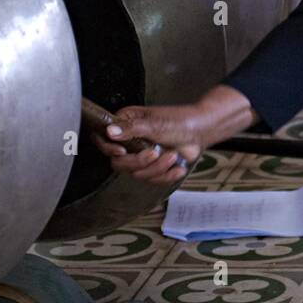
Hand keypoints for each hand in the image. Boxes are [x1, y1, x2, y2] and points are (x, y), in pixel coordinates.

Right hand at [89, 103, 206, 185]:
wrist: (200, 132)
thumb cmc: (179, 121)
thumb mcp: (154, 123)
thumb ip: (131, 128)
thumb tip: (110, 131)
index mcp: (124, 125)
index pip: (102, 140)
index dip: (108, 149)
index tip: (122, 151)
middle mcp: (128, 142)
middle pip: (119, 163)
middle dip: (140, 162)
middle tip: (156, 153)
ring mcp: (140, 157)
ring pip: (137, 174)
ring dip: (158, 168)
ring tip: (173, 155)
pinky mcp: (152, 168)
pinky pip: (152, 180)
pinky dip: (167, 175)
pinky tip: (177, 166)